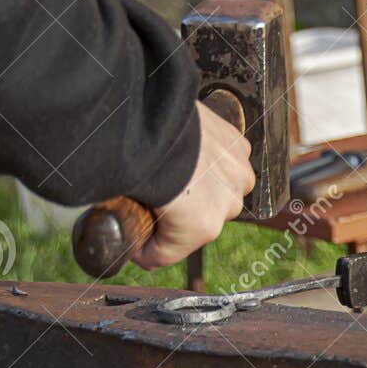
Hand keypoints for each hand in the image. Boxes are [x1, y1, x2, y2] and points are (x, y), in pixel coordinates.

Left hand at [132, 101, 255, 268]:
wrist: (154, 118)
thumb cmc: (138, 161)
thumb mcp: (126, 208)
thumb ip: (138, 238)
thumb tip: (137, 249)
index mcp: (203, 228)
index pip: (171, 249)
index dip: (150, 243)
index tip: (136, 232)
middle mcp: (229, 206)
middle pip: (201, 219)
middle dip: (181, 212)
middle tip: (155, 193)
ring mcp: (239, 176)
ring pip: (220, 191)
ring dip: (203, 186)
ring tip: (176, 169)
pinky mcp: (240, 148)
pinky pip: (228, 163)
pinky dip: (214, 160)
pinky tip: (193, 151)